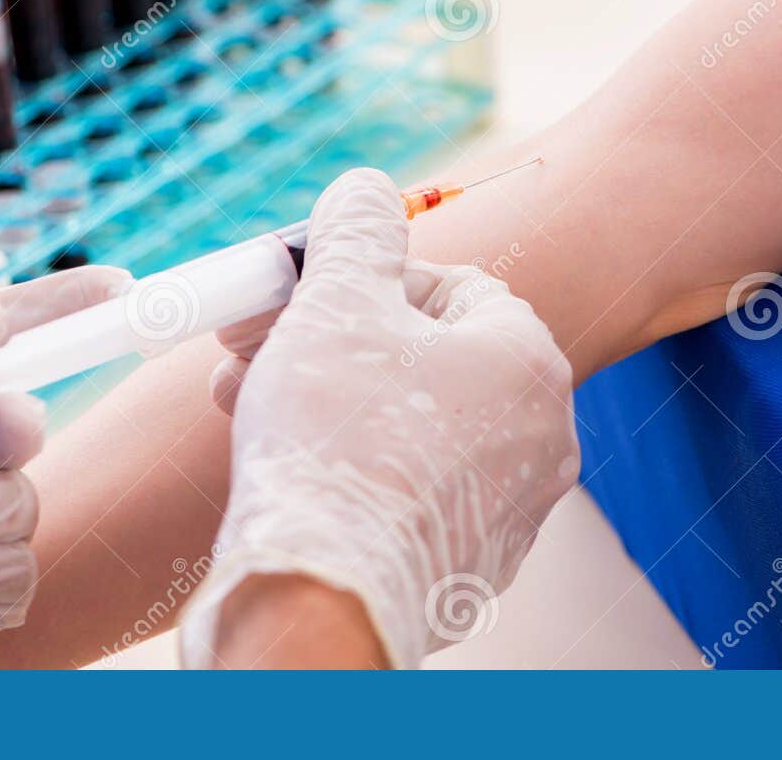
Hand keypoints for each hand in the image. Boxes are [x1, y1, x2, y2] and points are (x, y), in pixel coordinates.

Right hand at [180, 168, 579, 667]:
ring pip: (411, 426)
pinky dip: (352, 468)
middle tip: (253, 340)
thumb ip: (356, 232)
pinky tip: (286, 465)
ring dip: (328, 399)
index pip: (456, 288)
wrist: (319, 596)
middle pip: (426, 359)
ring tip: (241, 397)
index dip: (370, 281)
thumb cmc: (336, 438)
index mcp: (529, 364)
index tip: (304, 294)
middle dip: (331, 340)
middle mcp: (541, 440)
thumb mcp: (336, 303)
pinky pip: (408, 490)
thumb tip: (366, 186)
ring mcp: (509, 512)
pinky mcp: (466, 567)